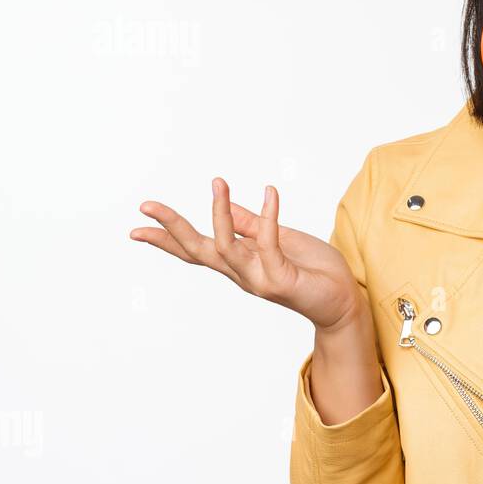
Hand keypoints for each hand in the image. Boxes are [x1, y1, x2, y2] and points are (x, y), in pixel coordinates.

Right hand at [129, 177, 365, 332]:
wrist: (345, 301)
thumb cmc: (316, 272)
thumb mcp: (282, 240)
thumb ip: (254, 226)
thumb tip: (228, 206)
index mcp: (240, 263)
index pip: (197, 250)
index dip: (167, 238)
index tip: (137, 227)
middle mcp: (243, 274)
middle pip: (198, 251)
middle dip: (171, 228)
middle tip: (146, 205)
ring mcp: (260, 279)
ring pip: (226, 247)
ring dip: (219, 213)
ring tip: (218, 182)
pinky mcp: (281, 280)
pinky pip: (268, 243)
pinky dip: (268, 216)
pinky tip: (271, 192)